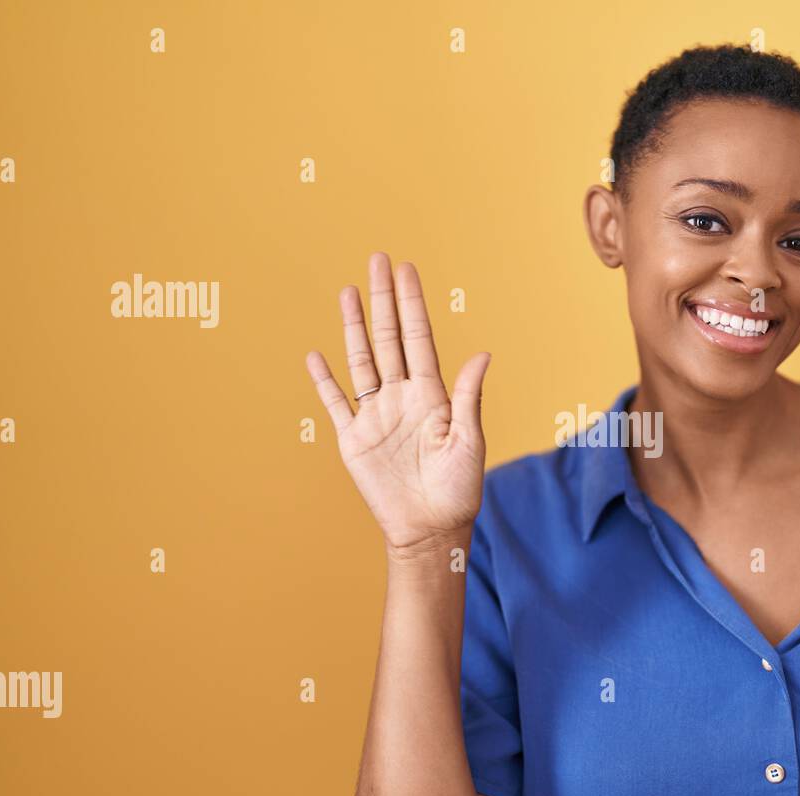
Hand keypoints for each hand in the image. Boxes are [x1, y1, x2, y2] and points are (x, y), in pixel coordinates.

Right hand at [305, 253, 490, 554]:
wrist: (430, 530)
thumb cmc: (458, 489)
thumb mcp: (469, 441)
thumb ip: (468, 397)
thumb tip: (483, 354)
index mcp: (432, 395)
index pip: (419, 338)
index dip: (412, 304)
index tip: (406, 270)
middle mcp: (402, 398)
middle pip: (389, 339)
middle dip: (383, 300)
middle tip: (377, 260)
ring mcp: (376, 415)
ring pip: (362, 360)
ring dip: (354, 327)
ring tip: (348, 292)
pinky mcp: (354, 439)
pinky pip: (336, 403)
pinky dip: (325, 380)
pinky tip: (317, 355)